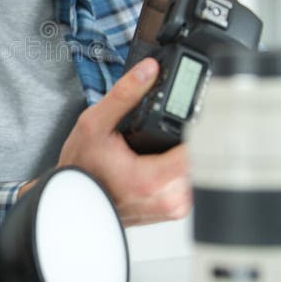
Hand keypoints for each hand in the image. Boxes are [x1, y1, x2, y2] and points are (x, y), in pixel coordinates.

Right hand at [53, 57, 190, 226]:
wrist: (74, 199)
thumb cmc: (81, 169)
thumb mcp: (94, 124)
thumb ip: (124, 94)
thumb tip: (149, 70)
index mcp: (149, 179)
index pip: (202, 150)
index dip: (206, 126)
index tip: (203, 110)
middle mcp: (167, 199)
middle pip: (205, 157)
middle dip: (196, 135)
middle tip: (183, 122)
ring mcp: (173, 208)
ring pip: (203, 170)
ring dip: (192, 152)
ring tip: (172, 141)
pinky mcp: (175, 210)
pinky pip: (193, 182)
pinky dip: (186, 167)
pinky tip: (169, 157)